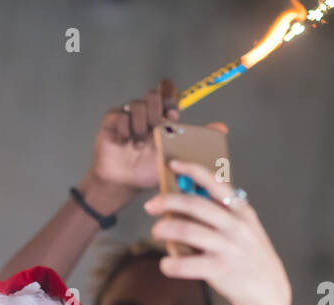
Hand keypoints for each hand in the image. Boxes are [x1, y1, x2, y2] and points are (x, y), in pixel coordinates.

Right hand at [80, 81, 230, 215]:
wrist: (125, 183)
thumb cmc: (149, 170)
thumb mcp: (177, 156)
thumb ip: (196, 139)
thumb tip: (223, 128)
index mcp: (161, 116)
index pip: (167, 91)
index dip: (170, 97)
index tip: (173, 116)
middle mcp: (145, 113)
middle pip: (152, 94)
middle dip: (156, 112)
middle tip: (156, 131)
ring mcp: (127, 116)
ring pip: (136, 105)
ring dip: (140, 127)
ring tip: (139, 146)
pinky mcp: (111, 122)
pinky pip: (119, 115)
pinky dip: (124, 130)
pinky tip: (124, 143)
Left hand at [144, 160, 290, 304]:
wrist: (269, 291)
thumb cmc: (250, 257)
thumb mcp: (245, 228)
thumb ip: (223, 214)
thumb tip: (188, 200)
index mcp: (242, 211)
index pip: (216, 183)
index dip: (192, 171)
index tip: (173, 164)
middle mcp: (235, 225)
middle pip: (195, 205)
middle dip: (168, 201)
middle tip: (151, 205)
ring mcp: (228, 247)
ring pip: (187, 231)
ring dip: (165, 230)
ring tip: (157, 233)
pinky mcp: (220, 270)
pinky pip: (186, 264)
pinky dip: (170, 263)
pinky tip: (166, 263)